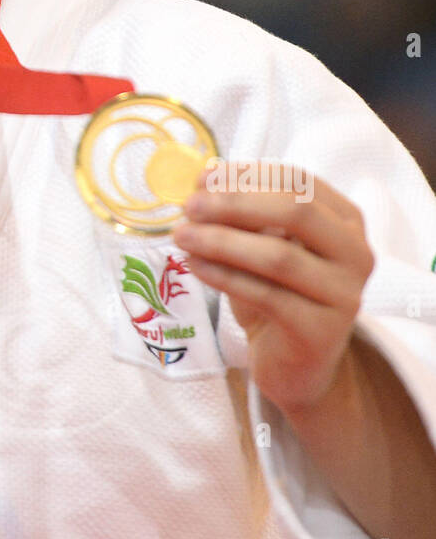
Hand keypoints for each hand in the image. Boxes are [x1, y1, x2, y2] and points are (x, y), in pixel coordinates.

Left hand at [171, 161, 374, 415]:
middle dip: (236, 203)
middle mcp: (356, 253)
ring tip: (182, 236)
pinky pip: (267, 296)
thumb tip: (203, 182)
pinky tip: (195, 265)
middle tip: (190, 205)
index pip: (299, 181)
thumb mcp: (263, 243)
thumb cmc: (276, 292)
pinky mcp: (321, 332)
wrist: (294, 363)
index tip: (203, 177)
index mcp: (346, 220)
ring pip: (279, 256)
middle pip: (297, 212)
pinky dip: (225, 276)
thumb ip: (244, 213)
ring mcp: (344, 295)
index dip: (248, 174)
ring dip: (223, 241)